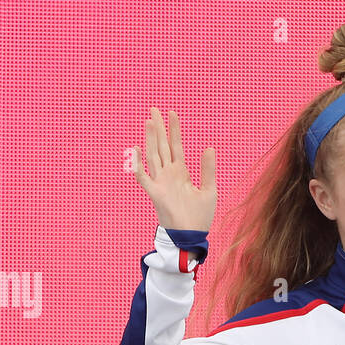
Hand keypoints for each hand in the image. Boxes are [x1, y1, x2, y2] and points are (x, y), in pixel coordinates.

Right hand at [133, 108, 218, 231]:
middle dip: (159, 128)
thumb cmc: (200, 216)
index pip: (175, 146)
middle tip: (154, 109)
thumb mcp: (209, 189)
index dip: (174, 130)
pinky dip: (138, 165)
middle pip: (162, 146)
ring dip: (150, 139)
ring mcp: (161, 182)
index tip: (172, 112)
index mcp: (181, 173)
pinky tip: (135, 150)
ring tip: (149, 121)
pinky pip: (144, 177)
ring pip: (153, 156)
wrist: (192, 235)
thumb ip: (208, 169)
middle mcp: (169, 174)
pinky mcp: (155, 193)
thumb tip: (209, 147)